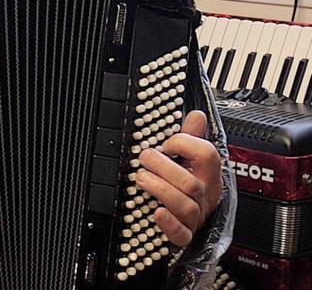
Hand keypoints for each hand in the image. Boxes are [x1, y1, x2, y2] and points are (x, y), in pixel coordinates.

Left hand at [135, 110, 222, 246]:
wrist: (192, 223)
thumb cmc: (188, 186)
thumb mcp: (192, 161)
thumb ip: (192, 138)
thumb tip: (196, 115)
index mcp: (208, 174)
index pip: (207, 155)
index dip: (184, 144)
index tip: (166, 144)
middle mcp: (205, 195)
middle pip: (191, 182)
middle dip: (163, 167)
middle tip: (145, 159)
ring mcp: (196, 216)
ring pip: (185, 205)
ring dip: (160, 189)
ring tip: (142, 178)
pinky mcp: (184, 234)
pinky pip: (181, 234)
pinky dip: (168, 223)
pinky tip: (158, 212)